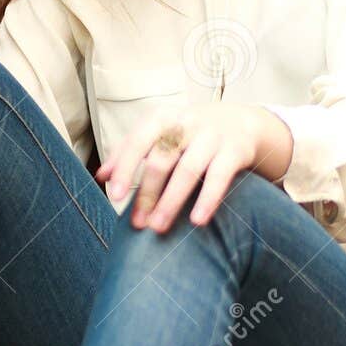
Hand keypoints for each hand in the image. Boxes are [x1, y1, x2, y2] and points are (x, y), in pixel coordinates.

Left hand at [95, 102, 291, 231]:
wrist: (243, 122)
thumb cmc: (190, 133)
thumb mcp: (160, 133)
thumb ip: (130, 151)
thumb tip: (102, 176)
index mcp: (163, 117)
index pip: (138, 140)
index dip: (125, 167)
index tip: (115, 195)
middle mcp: (187, 123)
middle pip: (161, 160)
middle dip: (147, 194)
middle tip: (137, 224)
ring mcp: (212, 136)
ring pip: (188, 170)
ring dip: (171, 201)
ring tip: (158, 227)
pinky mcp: (235, 150)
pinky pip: (219, 177)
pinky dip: (207, 200)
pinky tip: (196, 221)